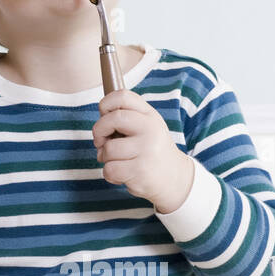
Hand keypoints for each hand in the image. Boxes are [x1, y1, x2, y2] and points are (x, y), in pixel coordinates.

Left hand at [92, 89, 194, 214]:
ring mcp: (147, 149)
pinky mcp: (141, 170)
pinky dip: (111, 174)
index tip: (104, 116)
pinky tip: (123, 175)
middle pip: (112, 119)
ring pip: (108, 149)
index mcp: (150, 115)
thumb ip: (126, 118)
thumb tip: (101, 118)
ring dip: (105, 158)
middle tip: (101, 141)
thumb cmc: (152, 151)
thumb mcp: (146, 128)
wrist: (175, 178)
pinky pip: (110, 169)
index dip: (106, 104)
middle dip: (99, 131)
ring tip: (119, 162)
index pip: (123, 96)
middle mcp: (151, 129)